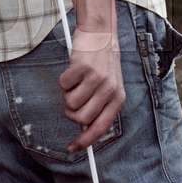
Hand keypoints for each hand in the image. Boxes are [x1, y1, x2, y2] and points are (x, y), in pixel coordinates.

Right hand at [60, 27, 124, 152]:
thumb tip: (84, 131)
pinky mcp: (82, 67)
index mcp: (118, 98)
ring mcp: (96, 78)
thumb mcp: (109, 86)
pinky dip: (64, 80)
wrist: (101, 34)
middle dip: (72, 113)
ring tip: (76, 83)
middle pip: (81, 119)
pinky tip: (73, 70)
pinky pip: (63, 85)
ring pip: (70, 103)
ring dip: (68, 95)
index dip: (85, 142)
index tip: (72, 148)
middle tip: (73, 100)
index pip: (101, 127)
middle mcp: (109, 90)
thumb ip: (100, 107)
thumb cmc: (102, 64)